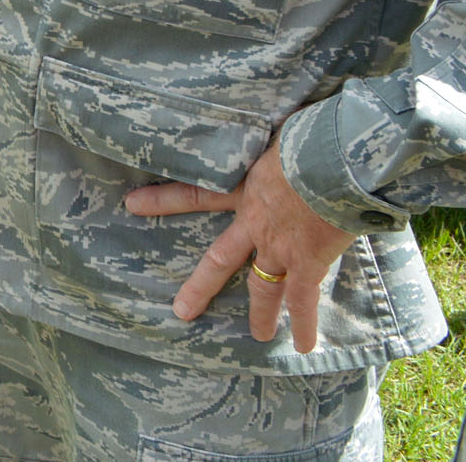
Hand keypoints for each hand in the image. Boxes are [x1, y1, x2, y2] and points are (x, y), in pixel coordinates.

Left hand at [122, 140, 358, 352]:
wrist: (334, 159)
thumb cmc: (310, 135)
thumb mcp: (275, 130)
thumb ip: (267, 136)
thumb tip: (265, 120)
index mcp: (245, 187)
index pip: (196, 194)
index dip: (163, 200)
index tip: (132, 205)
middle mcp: (255, 222)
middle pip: (220, 258)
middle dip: (201, 285)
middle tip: (181, 310)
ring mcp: (279, 246)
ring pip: (263, 287)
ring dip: (261, 314)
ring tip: (257, 336)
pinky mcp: (308, 262)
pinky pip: (305, 301)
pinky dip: (306, 324)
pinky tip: (304, 346)